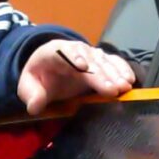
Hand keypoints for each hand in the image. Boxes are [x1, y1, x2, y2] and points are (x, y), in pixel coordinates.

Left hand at [17, 39, 135, 117]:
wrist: (48, 68)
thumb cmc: (39, 77)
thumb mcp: (28, 86)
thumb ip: (31, 95)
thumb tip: (35, 107)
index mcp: (54, 52)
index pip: (64, 52)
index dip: (74, 58)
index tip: (82, 68)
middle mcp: (75, 51)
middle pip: (89, 60)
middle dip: (101, 74)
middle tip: (112, 89)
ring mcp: (90, 55)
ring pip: (103, 61)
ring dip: (115, 74)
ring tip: (124, 86)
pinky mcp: (100, 62)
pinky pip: (113, 62)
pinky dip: (122, 69)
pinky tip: (130, 79)